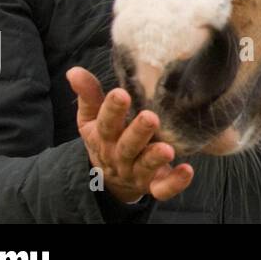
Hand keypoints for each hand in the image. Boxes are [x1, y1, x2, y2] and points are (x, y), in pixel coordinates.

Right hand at [67, 67, 193, 204]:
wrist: (111, 178)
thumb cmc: (106, 137)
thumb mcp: (92, 117)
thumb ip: (89, 95)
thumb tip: (74, 71)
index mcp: (104, 137)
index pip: (106, 123)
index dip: (112, 110)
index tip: (121, 93)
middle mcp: (120, 156)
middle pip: (127, 146)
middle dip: (138, 133)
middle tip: (150, 118)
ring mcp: (137, 172)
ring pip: (144, 166)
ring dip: (155, 158)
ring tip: (167, 149)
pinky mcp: (153, 185)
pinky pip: (163, 188)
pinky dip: (175, 183)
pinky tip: (187, 170)